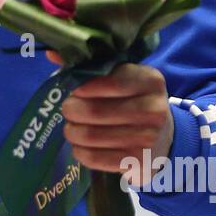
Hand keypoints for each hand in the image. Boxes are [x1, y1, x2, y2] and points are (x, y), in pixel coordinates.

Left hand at [44, 49, 173, 175]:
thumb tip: (53, 53)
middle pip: (95, 110)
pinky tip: (79, 146)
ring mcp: (148, 137)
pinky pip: (95, 158)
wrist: (163, 138)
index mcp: (150, 81)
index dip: (84, 86)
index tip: (73, 89)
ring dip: (72, 132)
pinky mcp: (138, 162)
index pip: (111, 81)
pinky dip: (80, 151)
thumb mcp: (123, 78)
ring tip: (71, 128)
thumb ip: (91, 66)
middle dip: (71, 110)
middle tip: (67, 109)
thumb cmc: (133, 101)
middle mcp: (154, 109)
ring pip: (91, 135)